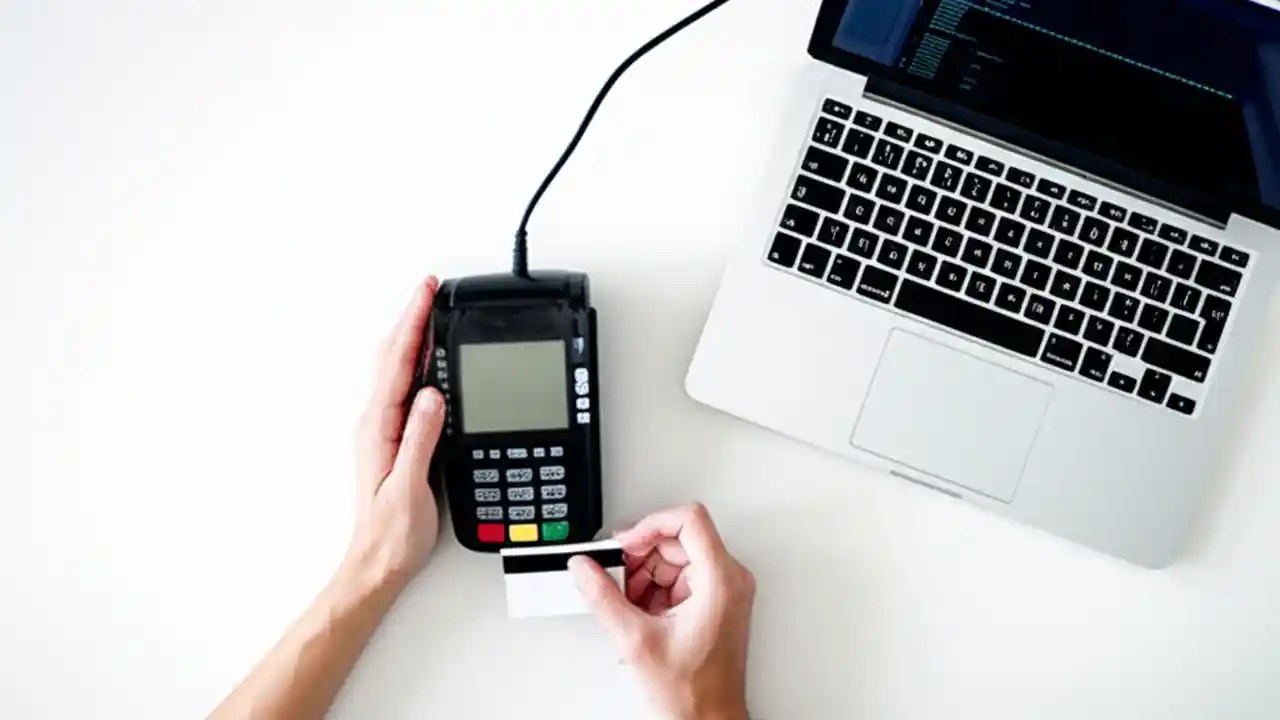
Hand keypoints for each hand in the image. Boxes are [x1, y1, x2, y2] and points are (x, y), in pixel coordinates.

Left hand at [344, 277, 444, 590]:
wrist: (377, 563)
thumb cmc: (392, 533)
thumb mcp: (410, 486)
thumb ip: (421, 438)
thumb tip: (432, 395)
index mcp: (379, 427)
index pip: (398, 362)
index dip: (414, 323)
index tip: (427, 293)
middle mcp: (376, 422)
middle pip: (395, 356)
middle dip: (413, 319)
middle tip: (431, 289)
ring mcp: (384, 429)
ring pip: (399, 370)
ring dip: (415, 338)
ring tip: (432, 313)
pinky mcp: (395, 439)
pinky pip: (405, 388)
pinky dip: (419, 364)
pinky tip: (430, 361)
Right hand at [570, 504, 754, 719]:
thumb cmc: (693, 693)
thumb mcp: (636, 640)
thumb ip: (603, 597)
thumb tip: (584, 568)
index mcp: (720, 580)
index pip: (689, 519)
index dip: (651, 523)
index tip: (626, 542)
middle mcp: (728, 579)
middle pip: (678, 539)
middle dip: (641, 557)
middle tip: (616, 578)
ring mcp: (724, 591)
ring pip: (675, 558)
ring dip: (644, 577)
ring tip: (629, 606)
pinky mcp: (715, 602)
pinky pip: (680, 578)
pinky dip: (655, 591)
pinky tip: (641, 614)